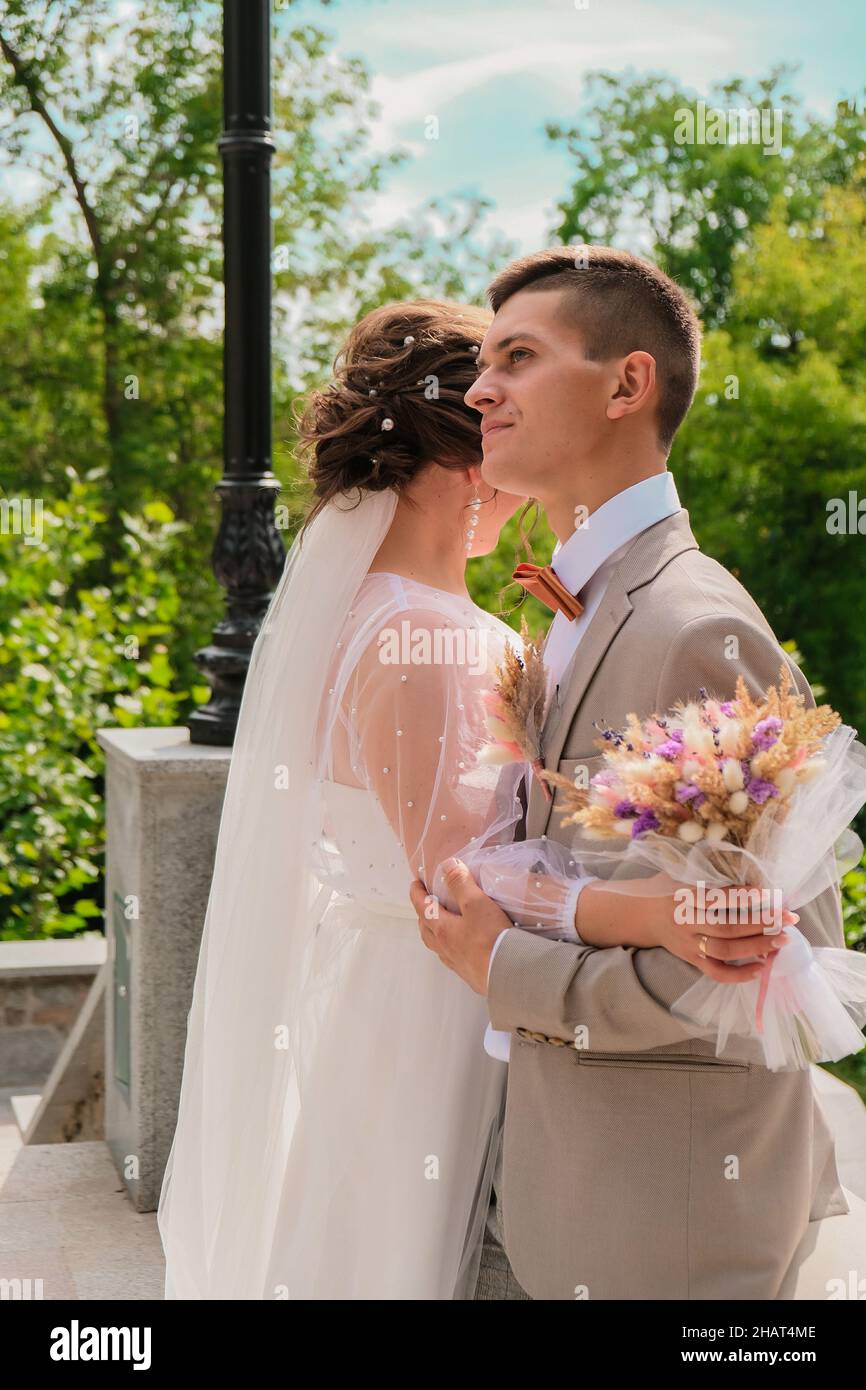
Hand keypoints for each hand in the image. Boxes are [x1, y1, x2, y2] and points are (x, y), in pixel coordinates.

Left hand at [409, 858, 510, 994]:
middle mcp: (445, 948)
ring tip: (442, 926)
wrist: (508, 975)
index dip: (417, 893)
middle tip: (425, 904)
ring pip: (439, 946)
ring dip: (435, 933)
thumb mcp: (476, 904)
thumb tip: (447, 865)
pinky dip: (452, 948)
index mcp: (442, 930)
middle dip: (423, 914)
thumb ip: (461, 883)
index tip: (415, 883)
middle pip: (426, 929)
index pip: (423, 907)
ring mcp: (458, 964)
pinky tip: (463, 948)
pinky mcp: (472, 974)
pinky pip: (455, 959)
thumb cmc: (490, 939)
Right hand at [584, 872, 796, 983]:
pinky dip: (740, 974)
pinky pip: (716, 972)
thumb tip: (752, 879)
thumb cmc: (668, 889)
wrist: (642, 915)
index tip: (770, 894)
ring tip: (781, 940)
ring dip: (756, 946)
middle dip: (760, 923)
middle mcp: (685, 922)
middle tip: (788, 918)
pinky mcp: (691, 960)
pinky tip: (762, 968)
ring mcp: (688, 944)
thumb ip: (711, 876)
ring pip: (724, 950)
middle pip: (726, 926)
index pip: (718, 898)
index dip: (745, 896)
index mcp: (683, 896)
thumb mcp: (681, 875)